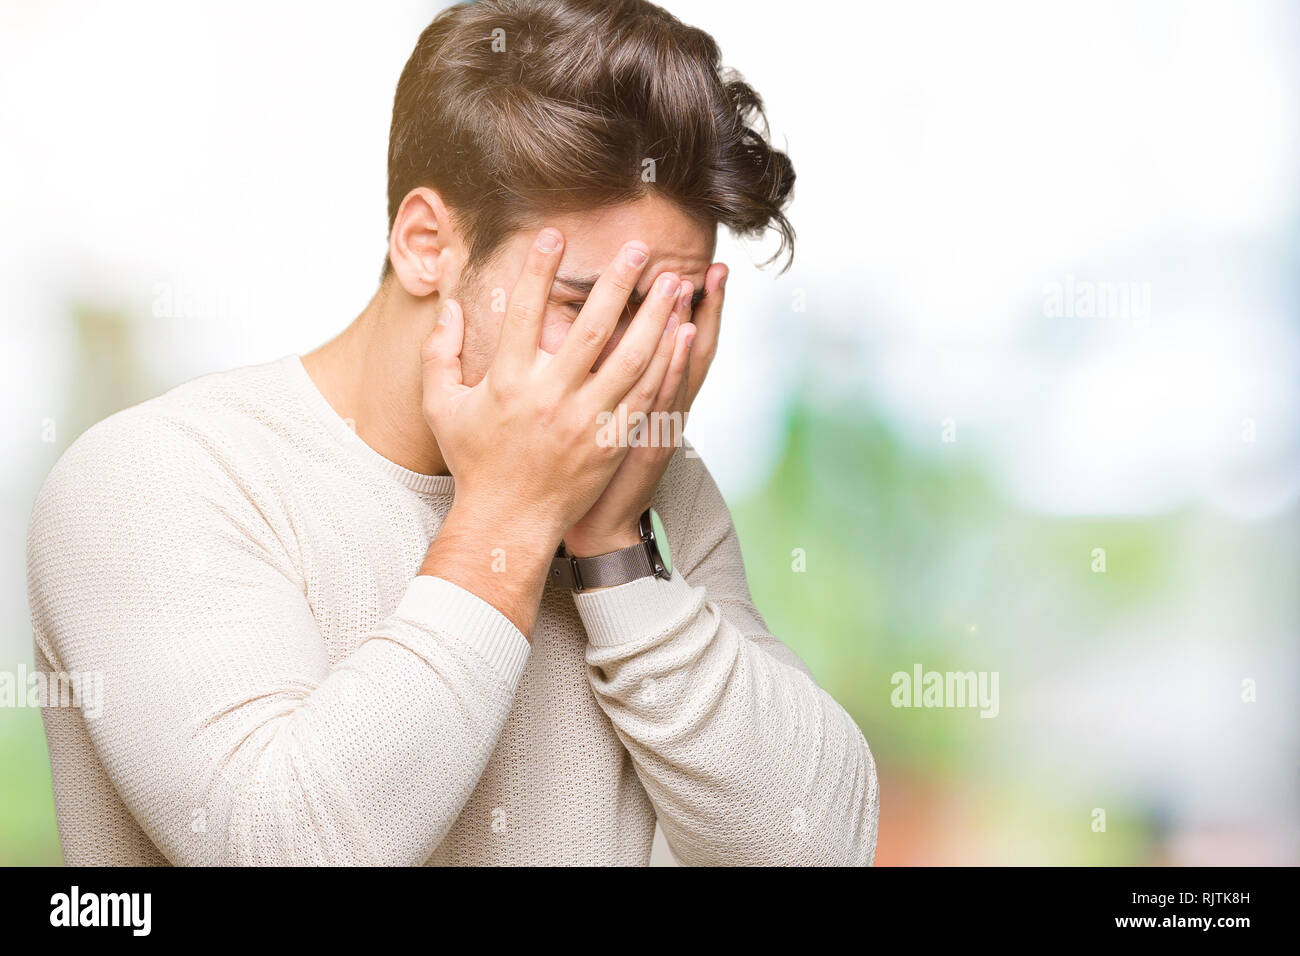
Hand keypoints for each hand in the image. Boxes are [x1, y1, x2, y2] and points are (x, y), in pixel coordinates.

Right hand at [417, 228, 681, 633]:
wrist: (508, 523)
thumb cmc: (475, 463)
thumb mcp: (442, 408)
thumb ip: (439, 355)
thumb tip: (450, 307)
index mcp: (506, 383)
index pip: (523, 313)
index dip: (538, 271)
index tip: (554, 234)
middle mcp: (549, 399)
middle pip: (590, 329)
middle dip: (617, 284)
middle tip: (638, 248)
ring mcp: (585, 423)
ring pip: (630, 360)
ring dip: (654, 317)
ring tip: (673, 282)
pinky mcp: (612, 444)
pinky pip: (646, 397)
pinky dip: (666, 363)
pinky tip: (680, 334)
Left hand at [564, 262, 726, 557]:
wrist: (595, 525)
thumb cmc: (590, 469)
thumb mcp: (609, 418)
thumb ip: (609, 377)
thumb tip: (600, 332)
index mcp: (656, 399)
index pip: (681, 345)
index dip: (699, 310)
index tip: (708, 270)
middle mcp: (666, 409)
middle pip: (694, 351)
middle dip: (707, 309)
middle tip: (716, 267)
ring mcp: (659, 427)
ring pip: (680, 370)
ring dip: (689, 325)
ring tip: (695, 286)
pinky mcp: (645, 443)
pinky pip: (662, 398)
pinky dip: (674, 365)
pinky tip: (682, 335)